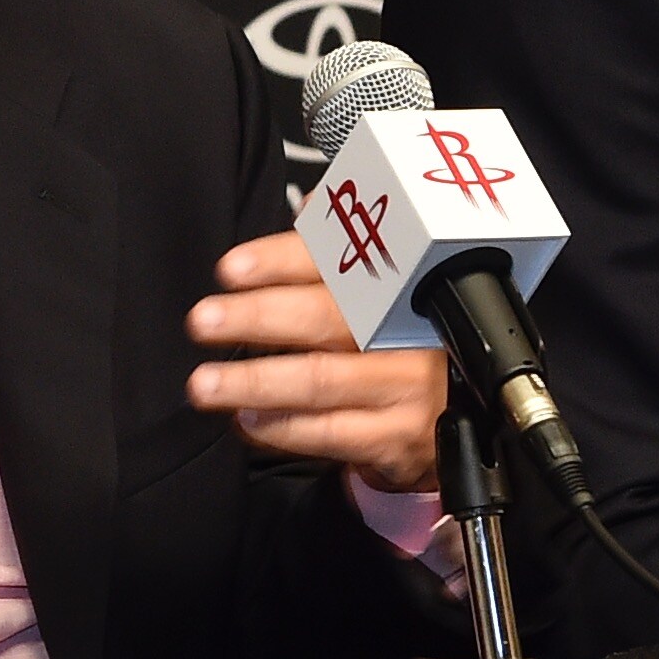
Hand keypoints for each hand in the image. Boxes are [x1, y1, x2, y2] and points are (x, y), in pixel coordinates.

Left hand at [184, 230, 451, 489]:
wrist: (454, 418)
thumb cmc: (398, 350)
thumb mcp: (379, 298)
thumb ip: (337, 259)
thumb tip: (298, 218)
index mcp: (399, 285)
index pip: (337, 262)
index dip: (280, 262)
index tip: (231, 269)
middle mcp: (409, 332)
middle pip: (326, 319)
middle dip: (257, 318)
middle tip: (205, 321)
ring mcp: (408, 389)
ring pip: (320, 381)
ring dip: (253, 382)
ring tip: (207, 383)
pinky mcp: (399, 440)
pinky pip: (330, 434)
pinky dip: (281, 428)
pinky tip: (246, 420)